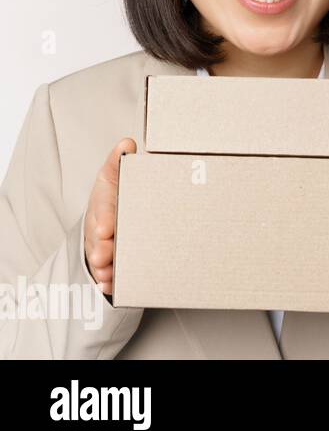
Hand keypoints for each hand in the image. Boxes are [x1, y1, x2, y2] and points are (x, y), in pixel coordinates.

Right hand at [83, 138, 135, 296]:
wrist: (111, 215)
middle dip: (101, 248)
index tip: (107, 228)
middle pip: (98, 239)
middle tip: (106, 256)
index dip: (104, 220)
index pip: (102, 211)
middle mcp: (100, 226)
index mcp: (104, 203)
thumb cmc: (116, 193)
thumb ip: (119, 161)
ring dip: (103, 267)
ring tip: (108, 274)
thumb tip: (128, 143)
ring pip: (100, 258)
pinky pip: (106, 273)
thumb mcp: (115, 175)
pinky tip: (111, 287)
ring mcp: (102, 245)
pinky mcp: (109, 260)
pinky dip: (108, 281)